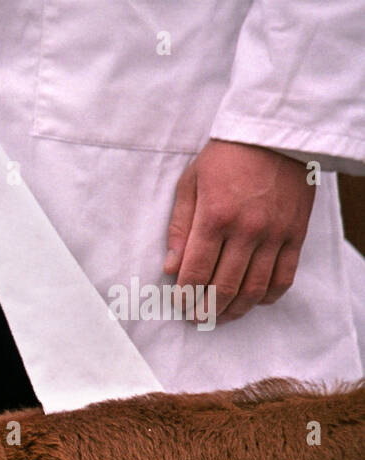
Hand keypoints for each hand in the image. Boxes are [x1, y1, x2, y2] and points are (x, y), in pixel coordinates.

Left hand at [164, 139, 315, 322]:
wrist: (274, 134)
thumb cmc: (225, 157)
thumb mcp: (190, 185)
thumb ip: (179, 228)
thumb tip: (170, 267)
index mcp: (215, 218)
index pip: (195, 272)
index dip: (185, 296)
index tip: (179, 305)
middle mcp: (247, 230)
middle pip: (224, 287)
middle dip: (206, 310)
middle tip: (197, 319)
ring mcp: (275, 234)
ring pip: (254, 289)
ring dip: (235, 310)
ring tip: (221, 316)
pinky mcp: (296, 234)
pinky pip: (284, 277)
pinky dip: (269, 296)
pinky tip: (254, 302)